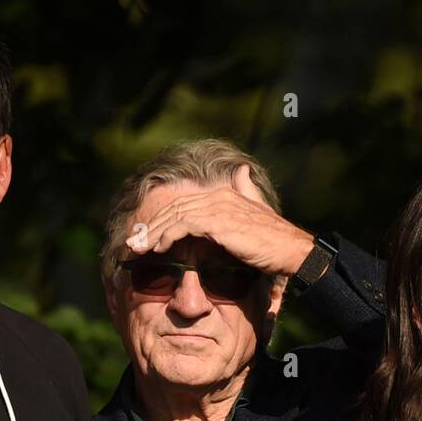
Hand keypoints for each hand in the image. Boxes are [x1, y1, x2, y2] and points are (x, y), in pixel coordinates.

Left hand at [128, 163, 315, 275]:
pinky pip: (183, 225)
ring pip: (173, 215)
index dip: (160, 218)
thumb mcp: (258, 210)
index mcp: (224, 193)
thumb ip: (246, 189)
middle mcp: (218, 195)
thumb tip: (240, 170)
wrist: (291, 251)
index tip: (144, 236)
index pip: (183, 203)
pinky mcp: (217, 220)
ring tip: (136, 249)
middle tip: (130, 243)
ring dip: (152, 233)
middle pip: (173, 207)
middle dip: (149, 226)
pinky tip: (157, 248)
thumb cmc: (274, 239)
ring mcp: (217, 206)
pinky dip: (167, 235)